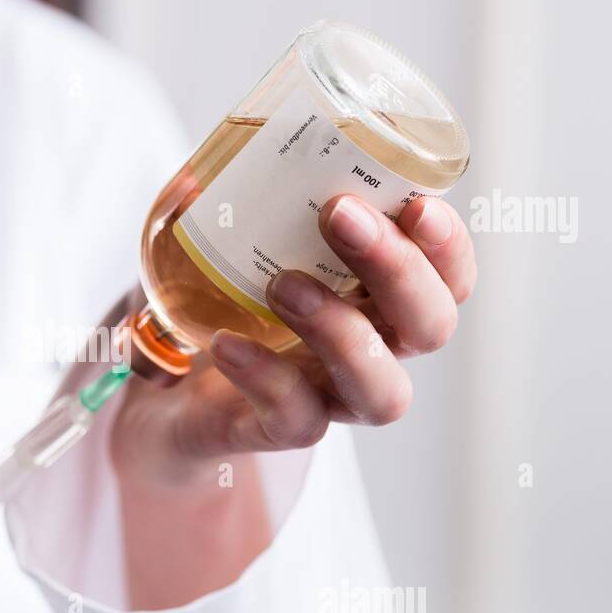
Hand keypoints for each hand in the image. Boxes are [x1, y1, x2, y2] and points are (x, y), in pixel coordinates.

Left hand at [112, 194, 475, 487]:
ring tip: (282, 285)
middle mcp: (371, 352)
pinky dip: (266, 377)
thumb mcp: (213, 246)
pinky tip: (227, 344)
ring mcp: (329, 398)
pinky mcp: (277, 430)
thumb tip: (197, 182)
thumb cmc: (210, 309)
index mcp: (376, 297)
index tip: (417, 204)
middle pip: (431, 327)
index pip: (446, 276)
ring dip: (343, 330)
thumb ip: (215, 209)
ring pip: (383, 392)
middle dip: (399, 270)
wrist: (164, 397)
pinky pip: (297, 420)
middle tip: (340, 215)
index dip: (447, 245)